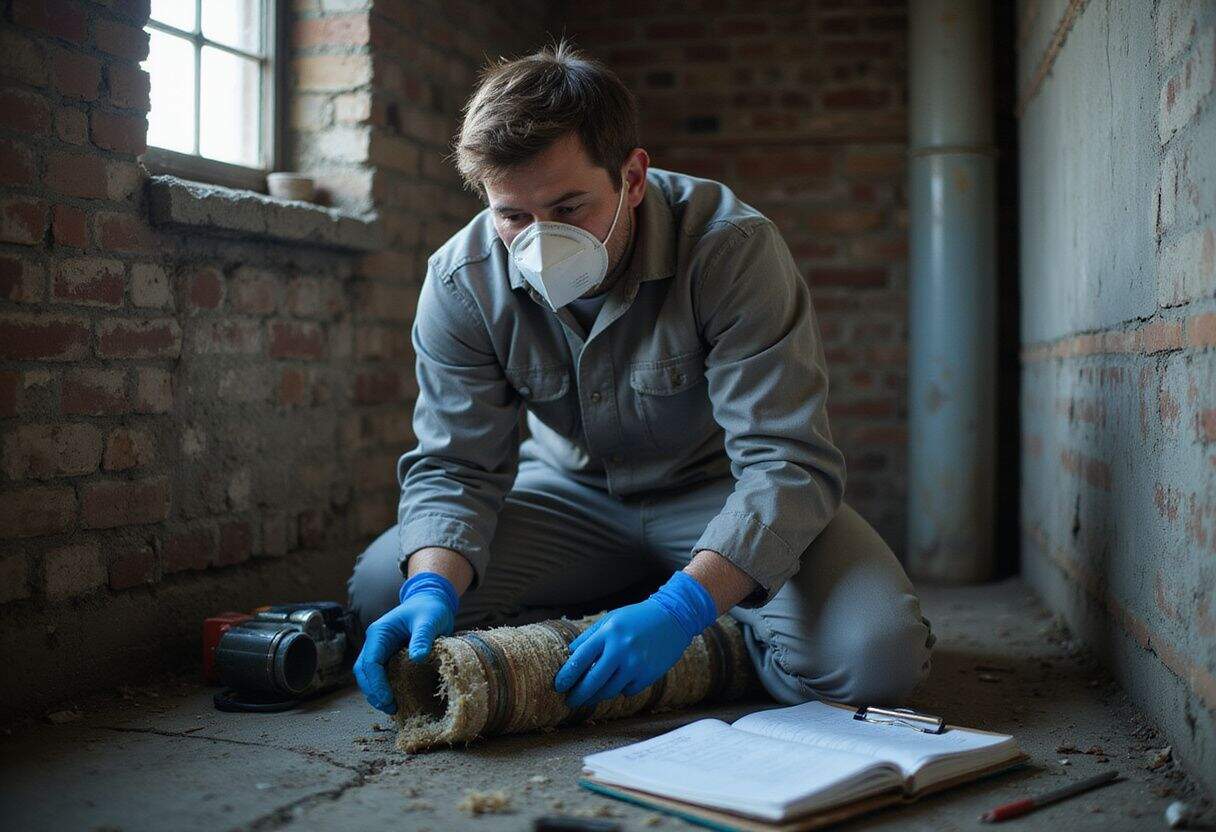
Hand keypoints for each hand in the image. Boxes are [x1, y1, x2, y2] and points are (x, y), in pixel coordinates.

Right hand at [353, 572, 457, 713]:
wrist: (431, 601)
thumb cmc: (430, 609)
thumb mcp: (429, 621)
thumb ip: (422, 638)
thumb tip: (417, 658)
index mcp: (379, 632)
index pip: (371, 662)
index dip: (377, 684)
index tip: (389, 700)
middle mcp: (375, 641)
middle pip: (363, 672)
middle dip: (373, 692)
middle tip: (390, 708)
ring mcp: (379, 648)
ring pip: (368, 675)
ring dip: (376, 692)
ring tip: (392, 708)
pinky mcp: (387, 655)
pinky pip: (379, 674)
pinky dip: (384, 687)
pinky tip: (395, 698)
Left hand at [554, 570, 717, 709]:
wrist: (673, 618)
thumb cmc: (636, 618)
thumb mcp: (610, 620)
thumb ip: (589, 638)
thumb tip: (569, 658)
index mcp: (608, 633)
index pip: (580, 660)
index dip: (566, 676)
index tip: (559, 686)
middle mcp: (621, 650)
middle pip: (592, 682)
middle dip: (578, 695)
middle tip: (570, 701)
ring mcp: (636, 664)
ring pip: (609, 691)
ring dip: (598, 695)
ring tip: (592, 694)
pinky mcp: (648, 675)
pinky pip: (627, 691)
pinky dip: (621, 688)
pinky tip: (622, 678)